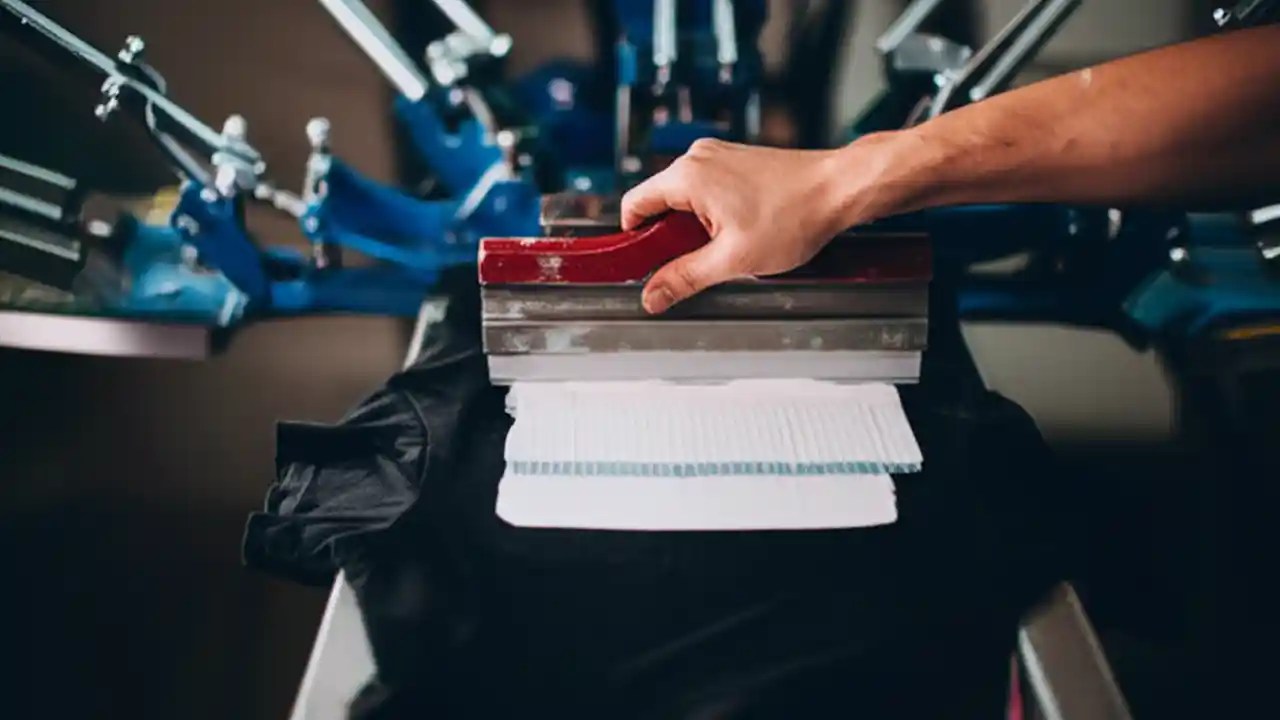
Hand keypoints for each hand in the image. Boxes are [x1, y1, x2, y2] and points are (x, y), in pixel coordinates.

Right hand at [620, 134, 910, 313]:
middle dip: (672, 240)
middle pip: (659, 206)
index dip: (635, 242)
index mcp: (687, 176)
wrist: (839, 189)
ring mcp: (718, 157)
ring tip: (731, 246)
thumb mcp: (732, 260)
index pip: (633, 207)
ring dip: (697, 230)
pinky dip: (715, 216)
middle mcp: (697, 158)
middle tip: (702, 262)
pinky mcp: (735, 162)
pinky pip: (707, 193)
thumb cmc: (795, 214)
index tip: (644, 266)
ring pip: (685, 202)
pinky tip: (743, 231)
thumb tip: (652, 296)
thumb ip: (684, 278)